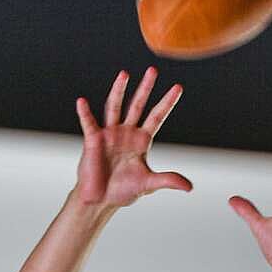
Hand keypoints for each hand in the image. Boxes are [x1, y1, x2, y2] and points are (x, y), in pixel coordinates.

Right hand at [75, 67, 192, 207]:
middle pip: (137, 105)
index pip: (157, 116)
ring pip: (115, 107)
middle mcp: (126, 132)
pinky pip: (89, 123)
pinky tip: (82, 102)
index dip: (167, 102)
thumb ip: (168, 180)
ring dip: (119, 91)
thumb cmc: (122, 191)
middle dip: (145, 88)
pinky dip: (85, 113)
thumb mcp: (148, 184)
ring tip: (124, 74)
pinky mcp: (93, 140)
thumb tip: (189, 187)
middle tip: (153, 70)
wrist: (100, 201)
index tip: (178, 87)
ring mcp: (109, 134)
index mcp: (141, 140)